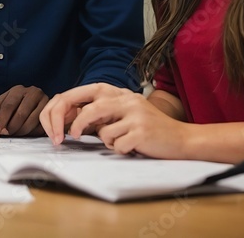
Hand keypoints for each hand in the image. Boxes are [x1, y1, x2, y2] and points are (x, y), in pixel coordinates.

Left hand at [0, 85, 47, 136]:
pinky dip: (32, 132)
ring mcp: (43, 100)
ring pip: (30, 120)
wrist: (44, 109)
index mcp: (16, 90)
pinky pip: (40, 125)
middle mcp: (31, 92)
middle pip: (19, 113)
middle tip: (4, 134)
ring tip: (15, 135)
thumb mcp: (0, 111)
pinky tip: (27, 133)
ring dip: (20, 131)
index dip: (0, 120)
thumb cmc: (16, 110)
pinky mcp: (51, 111)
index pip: (6, 105)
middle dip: (10, 127)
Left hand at [40, 83, 188, 157]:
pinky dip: (122, 150)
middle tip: (71, 137)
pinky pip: (118, 145)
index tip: (61, 124)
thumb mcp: (124, 115)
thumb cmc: (148, 130)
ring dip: (109, 142)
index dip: (69, 107)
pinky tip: (135, 147)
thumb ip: (102, 113)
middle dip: (77, 124)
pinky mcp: (142, 132)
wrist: (182, 139)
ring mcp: (136, 115)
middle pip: (92, 108)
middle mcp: (127, 100)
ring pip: (104, 131)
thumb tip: (71, 119)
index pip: (87, 92)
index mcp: (120, 93)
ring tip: (122, 142)